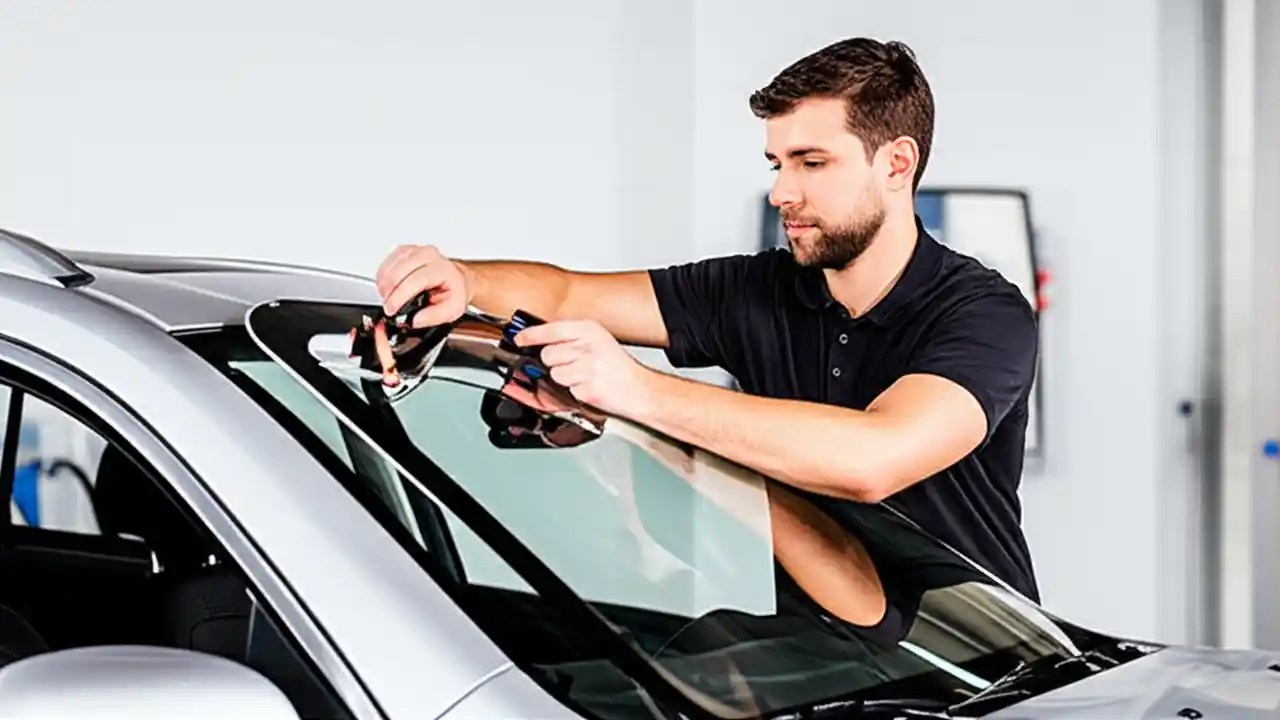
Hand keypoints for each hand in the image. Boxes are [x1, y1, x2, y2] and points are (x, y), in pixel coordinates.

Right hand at [374, 244, 471, 327]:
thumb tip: (414, 320)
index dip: (399, 297)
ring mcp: (414, 251)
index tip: (392, 310)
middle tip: (390, 308)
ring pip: (388, 268)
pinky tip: (389, 289)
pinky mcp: (403, 251)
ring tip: (390, 300)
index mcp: (441, 269)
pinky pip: (385, 264)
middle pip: (397, 272)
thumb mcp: (453, 310)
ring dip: (384, 287)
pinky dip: (382, 280)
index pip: (414, 280)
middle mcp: (428, 255)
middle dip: (389, 294)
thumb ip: (433, 317)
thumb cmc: (454, 292)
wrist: (456, 279)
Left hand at [514, 319, 653, 417]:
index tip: (519, 339)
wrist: (639, 389)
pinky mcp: (587, 388)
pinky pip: (566, 390)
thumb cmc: (618, 367)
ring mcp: (587, 367)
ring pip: (554, 374)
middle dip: (554, 363)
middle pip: (548, 354)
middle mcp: (587, 346)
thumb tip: (541, 339)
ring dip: (564, 379)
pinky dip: (574, 392)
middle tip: (573, 365)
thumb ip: (571, 338)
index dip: (531, 335)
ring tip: (583, 377)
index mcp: (589, 330)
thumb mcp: (598, 340)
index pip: (551, 329)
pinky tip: (589, 387)